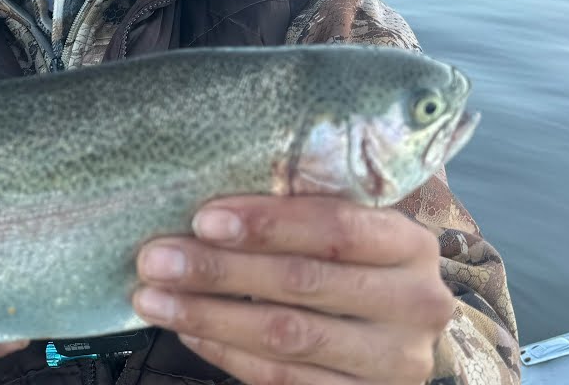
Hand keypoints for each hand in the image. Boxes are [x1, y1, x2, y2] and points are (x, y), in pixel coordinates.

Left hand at [132, 196, 453, 384]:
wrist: (394, 338)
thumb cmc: (352, 266)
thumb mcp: (345, 231)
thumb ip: (299, 213)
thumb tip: (205, 200)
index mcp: (409, 244)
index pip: (336, 227)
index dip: (267, 223)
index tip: (202, 219)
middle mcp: (415, 302)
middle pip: (303, 281)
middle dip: (218, 269)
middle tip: (155, 259)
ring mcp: (394, 360)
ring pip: (286, 335)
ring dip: (208, 314)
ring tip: (153, 297)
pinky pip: (283, 379)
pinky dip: (226, 351)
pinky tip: (188, 330)